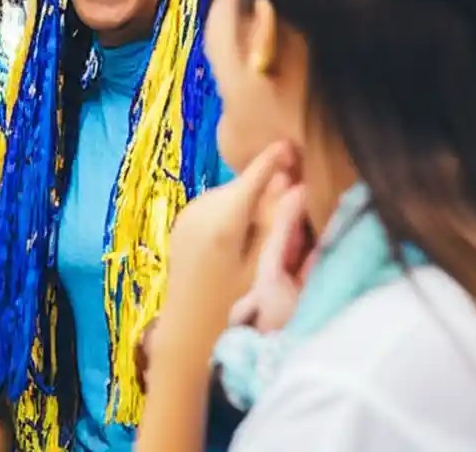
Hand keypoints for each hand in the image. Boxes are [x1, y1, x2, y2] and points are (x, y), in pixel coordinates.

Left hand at [162, 142, 304, 346]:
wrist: (186, 331)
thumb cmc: (230, 307)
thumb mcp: (261, 268)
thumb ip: (276, 223)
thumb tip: (294, 185)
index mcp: (223, 220)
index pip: (253, 177)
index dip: (274, 159)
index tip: (293, 144)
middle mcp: (201, 209)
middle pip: (242, 186)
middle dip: (265, 189)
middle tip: (291, 203)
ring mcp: (187, 215)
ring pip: (229, 195)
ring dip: (248, 202)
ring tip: (264, 230)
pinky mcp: (181, 223)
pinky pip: (214, 206)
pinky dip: (231, 211)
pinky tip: (238, 238)